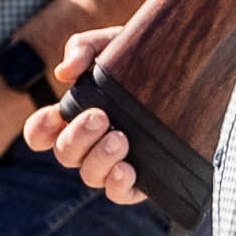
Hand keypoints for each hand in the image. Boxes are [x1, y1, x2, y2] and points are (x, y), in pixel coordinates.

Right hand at [22, 25, 150, 203]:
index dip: (39, 130)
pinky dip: (117, 184)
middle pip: (65, 154)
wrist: (196, 72)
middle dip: (78, 137)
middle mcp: (91, 144)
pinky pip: (119, 193)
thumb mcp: (115, 42)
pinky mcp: (141, 179)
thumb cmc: (146, 58)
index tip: (54, 114)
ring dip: (99, 158)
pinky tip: (127, 168)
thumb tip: (64, 72)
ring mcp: (114, 163)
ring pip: (90, 175)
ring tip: (120, 138)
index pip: (41, 134)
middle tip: (101, 117)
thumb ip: (84, 46)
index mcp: (77, 115)